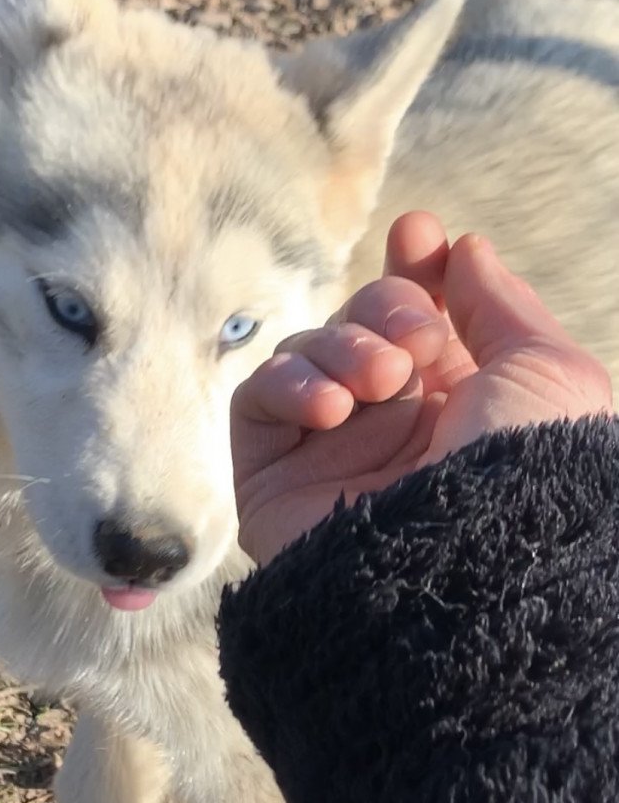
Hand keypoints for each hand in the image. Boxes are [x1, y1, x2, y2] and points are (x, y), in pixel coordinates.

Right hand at [232, 212, 613, 565]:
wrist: (473, 567)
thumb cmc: (527, 469)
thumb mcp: (546, 372)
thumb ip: (500, 304)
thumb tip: (464, 250)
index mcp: (457, 404)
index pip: (417, 320)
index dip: (413, 272)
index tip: (417, 235)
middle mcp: (390, 427)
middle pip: (358, 323)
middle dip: (384, 307)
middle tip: (413, 341)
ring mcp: (329, 452)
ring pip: (306, 354)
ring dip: (341, 347)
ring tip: (379, 382)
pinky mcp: (272, 479)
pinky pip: (257, 401)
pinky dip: (288, 384)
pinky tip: (330, 407)